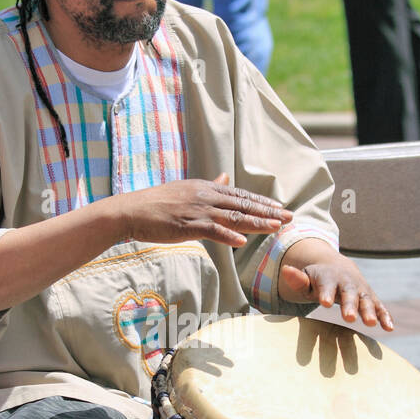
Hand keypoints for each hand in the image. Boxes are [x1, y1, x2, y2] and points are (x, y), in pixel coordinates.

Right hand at [117, 173, 291, 247]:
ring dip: (256, 223)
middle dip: (268, 212)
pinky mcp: (186, 224)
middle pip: (242, 204)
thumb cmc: (156, 204)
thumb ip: (208, 187)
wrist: (130, 211)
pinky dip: (228, 235)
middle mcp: (205, 196)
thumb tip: (224, 177)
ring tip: (276, 228)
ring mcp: (196, 210)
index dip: (262, 202)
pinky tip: (242, 241)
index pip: (240, 195)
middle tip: (289, 217)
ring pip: (233, 216)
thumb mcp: (186, 190)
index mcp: (205, 188)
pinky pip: (211, 230)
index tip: (279, 208)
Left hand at [279, 252, 393, 329]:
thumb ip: (297, 279)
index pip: (327, 285)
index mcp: (329, 277)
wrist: (338, 267)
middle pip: (349, 293)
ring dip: (369, 311)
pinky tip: (389, 328)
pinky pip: (380, 307)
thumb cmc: (317, 278)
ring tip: (369, 323)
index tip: (324, 303)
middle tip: (349, 317)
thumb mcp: (305, 278)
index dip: (326, 293)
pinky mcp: (371, 298)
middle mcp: (347, 283)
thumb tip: (285, 270)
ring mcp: (361, 290)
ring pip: (366, 300)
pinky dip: (385, 316)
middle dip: (350, 304)